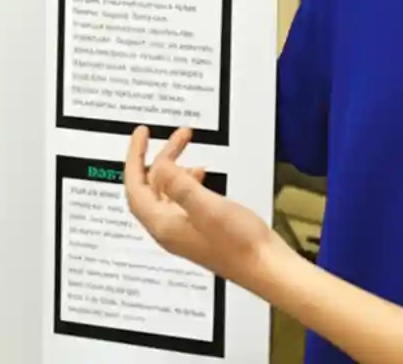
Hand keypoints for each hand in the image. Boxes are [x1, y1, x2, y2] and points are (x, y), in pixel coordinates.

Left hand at [123, 125, 275, 285]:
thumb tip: (159, 167)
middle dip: (160, 156)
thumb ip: (180, 186)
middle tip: (174, 134)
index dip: (135, 157)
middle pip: (150, 186)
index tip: (142, 134)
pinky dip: (187, 180)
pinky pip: (182, 199)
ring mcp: (183, 230)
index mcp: (163, 225)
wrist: (267, 269)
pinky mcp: (199, 230)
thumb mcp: (208, 208)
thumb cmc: (241, 244)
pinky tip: (200, 172)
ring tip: (188, 143)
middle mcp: (168, 229)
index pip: (135, 187)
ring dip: (175, 165)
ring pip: (168, 190)